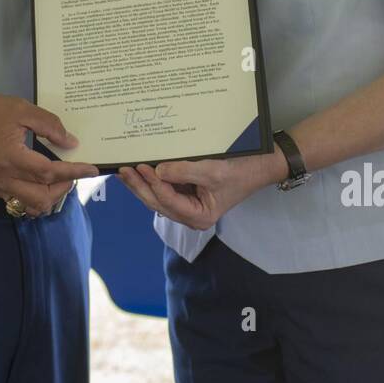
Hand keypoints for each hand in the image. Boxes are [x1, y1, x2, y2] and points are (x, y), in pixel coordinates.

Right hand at [0, 93, 96, 216]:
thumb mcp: (19, 109)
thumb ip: (48, 125)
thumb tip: (70, 142)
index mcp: (13, 159)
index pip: (52, 174)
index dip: (75, 172)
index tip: (93, 170)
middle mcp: (4, 178)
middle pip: (43, 198)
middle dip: (64, 188)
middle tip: (73, 172)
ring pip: (29, 205)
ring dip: (48, 196)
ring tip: (57, 179)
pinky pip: (15, 199)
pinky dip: (31, 195)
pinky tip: (37, 180)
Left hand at [117, 153, 279, 229]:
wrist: (260, 165)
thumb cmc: (240, 171)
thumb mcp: (213, 171)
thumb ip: (184, 172)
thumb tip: (157, 171)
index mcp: (198, 217)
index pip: (168, 201)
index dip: (153, 184)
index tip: (140, 167)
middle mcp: (190, 215)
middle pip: (157, 202)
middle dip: (139, 187)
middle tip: (123, 170)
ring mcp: (188, 205)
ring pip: (158, 197)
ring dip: (142, 184)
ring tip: (126, 169)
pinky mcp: (187, 192)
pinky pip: (165, 188)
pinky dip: (153, 179)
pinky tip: (141, 168)